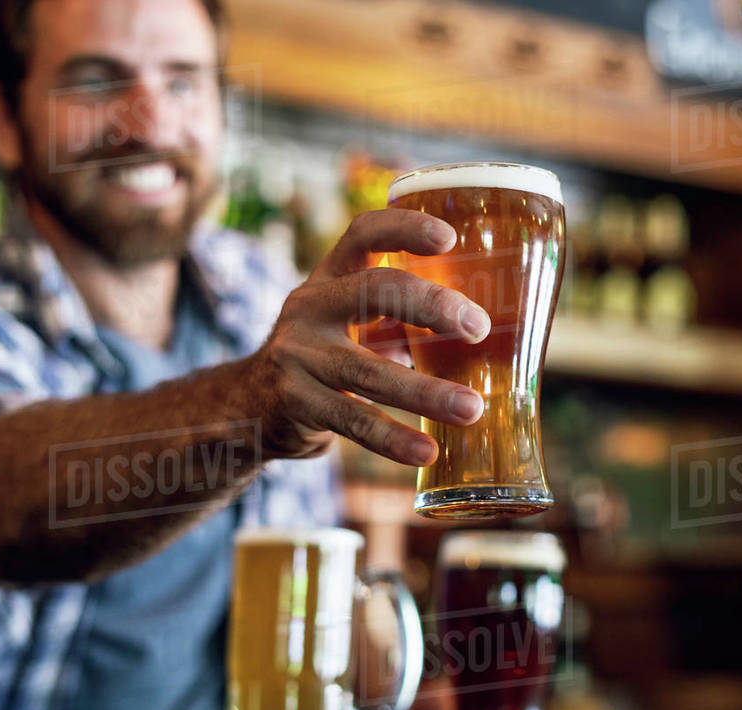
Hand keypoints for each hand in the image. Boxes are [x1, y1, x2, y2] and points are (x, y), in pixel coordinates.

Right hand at [247, 209, 489, 464]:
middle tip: (478, 329)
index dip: (405, 227)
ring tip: (471, 408)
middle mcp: (309, 307)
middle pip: (372, 291)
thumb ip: (400, 319)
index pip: (364, 234)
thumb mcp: (350, 324)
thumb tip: (493, 333)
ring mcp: (296, 355)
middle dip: (430, 306)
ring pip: (366, 369)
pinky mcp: (294, 401)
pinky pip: (351, 421)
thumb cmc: (325, 358)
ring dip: (424, 391)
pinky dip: (392, 439)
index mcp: (330, 277)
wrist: (248, 406)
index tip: (450, 236)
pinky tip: (427, 451)